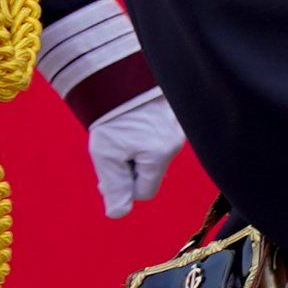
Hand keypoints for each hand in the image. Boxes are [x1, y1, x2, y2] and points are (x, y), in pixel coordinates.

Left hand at [86, 91, 185, 218]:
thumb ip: (114, 186)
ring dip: (138, 151)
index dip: (124, 186)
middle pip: (153, 172)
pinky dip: (146, 135)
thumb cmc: (112, 115)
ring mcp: (181, 129)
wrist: (121, 73)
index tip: (108, 170)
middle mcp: (178, 143)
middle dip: (131, 167)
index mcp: (161, 155)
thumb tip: (118, 214)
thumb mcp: (105, 154)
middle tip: (112, 150)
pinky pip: (162, 137)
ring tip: (122, 131)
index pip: (145, 191)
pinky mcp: (178, 116)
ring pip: (157, 155)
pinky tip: (133, 122)